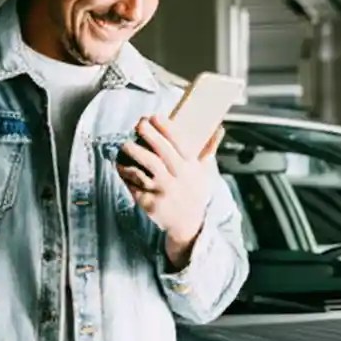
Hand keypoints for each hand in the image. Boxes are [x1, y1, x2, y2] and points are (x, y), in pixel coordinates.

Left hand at [117, 115, 223, 266]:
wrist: (188, 225)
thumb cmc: (195, 193)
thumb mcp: (205, 172)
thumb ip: (209, 150)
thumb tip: (220, 129)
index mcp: (191, 168)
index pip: (180, 144)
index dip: (166, 128)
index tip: (155, 116)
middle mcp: (178, 179)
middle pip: (159, 154)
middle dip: (148, 135)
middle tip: (138, 124)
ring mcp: (163, 192)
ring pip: (144, 169)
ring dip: (132, 154)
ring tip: (125, 144)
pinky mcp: (149, 202)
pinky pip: (134, 184)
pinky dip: (125, 173)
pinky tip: (121, 164)